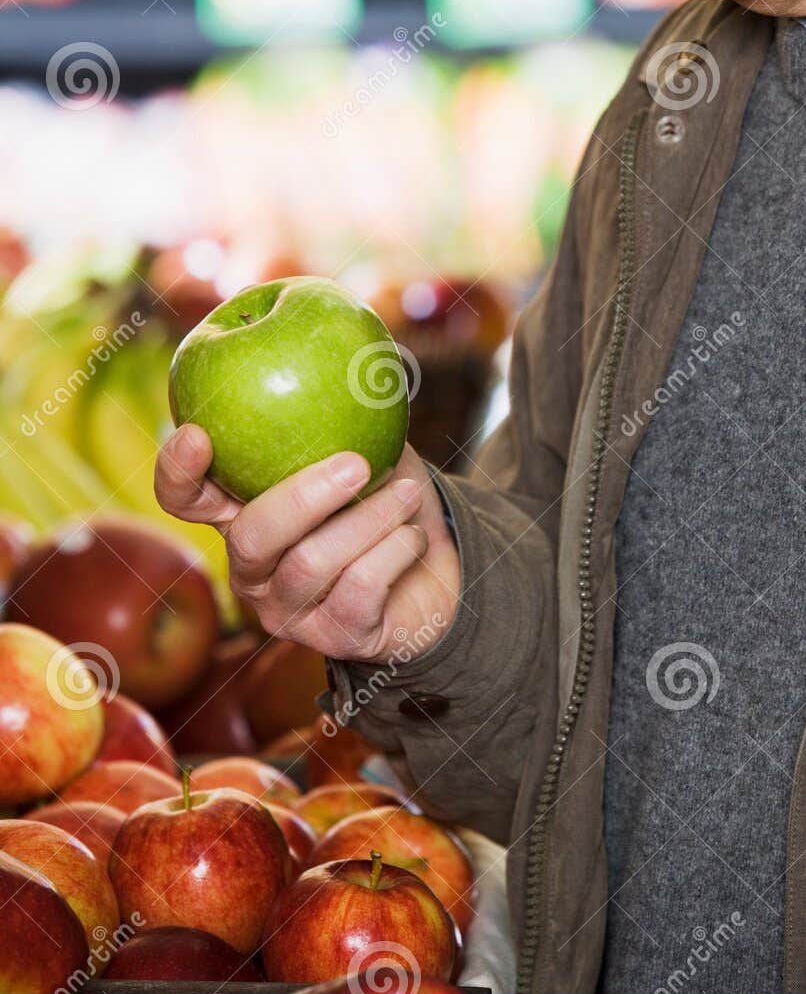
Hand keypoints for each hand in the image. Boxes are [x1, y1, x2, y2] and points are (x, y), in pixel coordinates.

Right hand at [154, 427, 459, 663]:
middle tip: (358, 464)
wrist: (441, 568)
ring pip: (313, 562)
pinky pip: (360, 588)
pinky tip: (413, 536)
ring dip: (373, 519)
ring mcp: (288, 609)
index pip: (184, 499)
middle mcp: (253, 566)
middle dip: (304, 496)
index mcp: (242, 514)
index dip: (177, 470)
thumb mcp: (366, 442)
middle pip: (252, 536)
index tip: (199, 433)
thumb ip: (341, 409)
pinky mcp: (334, 638)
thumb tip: (344, 356)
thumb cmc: (389, 493)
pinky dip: (396, 551)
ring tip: (409, 493)